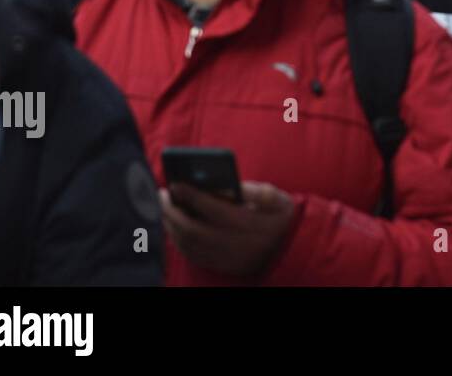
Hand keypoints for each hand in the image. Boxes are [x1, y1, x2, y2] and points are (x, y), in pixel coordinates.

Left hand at [160, 180, 295, 276]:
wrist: (290, 250)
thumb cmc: (282, 218)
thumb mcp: (281, 200)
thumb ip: (261, 192)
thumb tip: (235, 186)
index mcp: (255, 225)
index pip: (217, 210)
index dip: (194, 197)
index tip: (175, 184)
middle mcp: (239, 245)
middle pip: (197, 230)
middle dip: (174, 212)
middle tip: (161, 196)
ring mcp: (229, 259)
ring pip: (191, 245)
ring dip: (172, 227)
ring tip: (163, 208)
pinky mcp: (223, 268)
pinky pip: (194, 256)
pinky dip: (179, 242)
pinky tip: (173, 227)